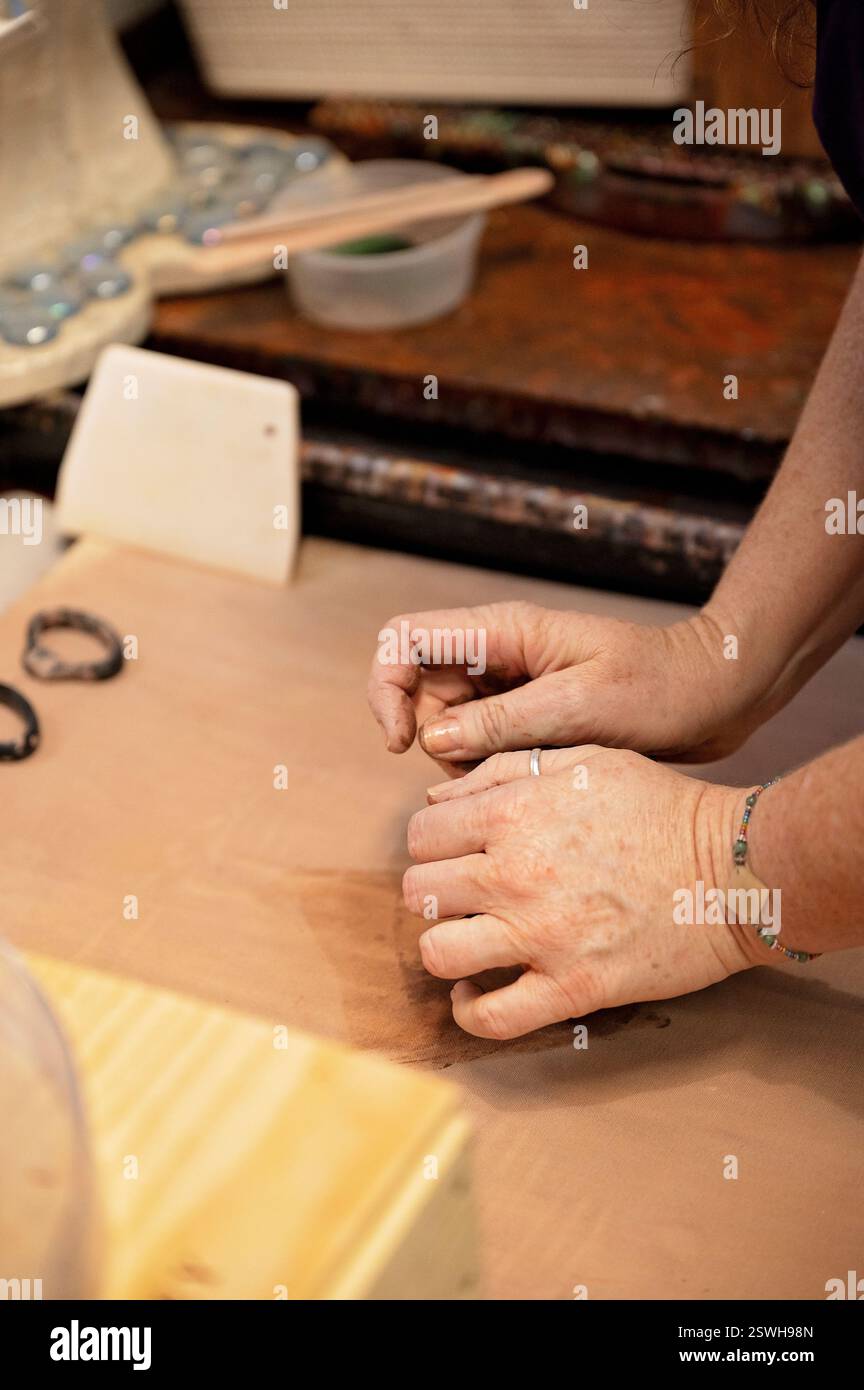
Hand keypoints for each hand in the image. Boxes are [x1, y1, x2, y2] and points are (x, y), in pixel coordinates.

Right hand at [368, 601, 765, 772]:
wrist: (713, 696)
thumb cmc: (659, 689)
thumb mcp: (580, 706)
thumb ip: (502, 722)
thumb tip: (431, 741)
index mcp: (504, 630)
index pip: (405, 640)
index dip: (387, 688)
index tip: (402, 742)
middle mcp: (497, 652)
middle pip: (419, 689)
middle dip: (431, 738)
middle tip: (480, 773)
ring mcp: (510, 683)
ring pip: (447, 723)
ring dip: (464, 759)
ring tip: (524, 771)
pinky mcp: (526, 713)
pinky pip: (481, 742)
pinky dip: (491, 766)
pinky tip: (535, 773)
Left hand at [403, 747, 756, 1038]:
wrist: (732, 870)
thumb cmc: (660, 808)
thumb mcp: (583, 762)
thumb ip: (503, 770)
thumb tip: (436, 797)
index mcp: (515, 813)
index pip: (422, 833)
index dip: (433, 842)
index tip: (455, 852)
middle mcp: (516, 873)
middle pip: (420, 891)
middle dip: (434, 891)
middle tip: (463, 894)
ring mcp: (540, 936)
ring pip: (437, 952)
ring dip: (445, 946)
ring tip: (468, 939)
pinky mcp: (571, 989)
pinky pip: (490, 1017)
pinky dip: (470, 1010)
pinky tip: (475, 993)